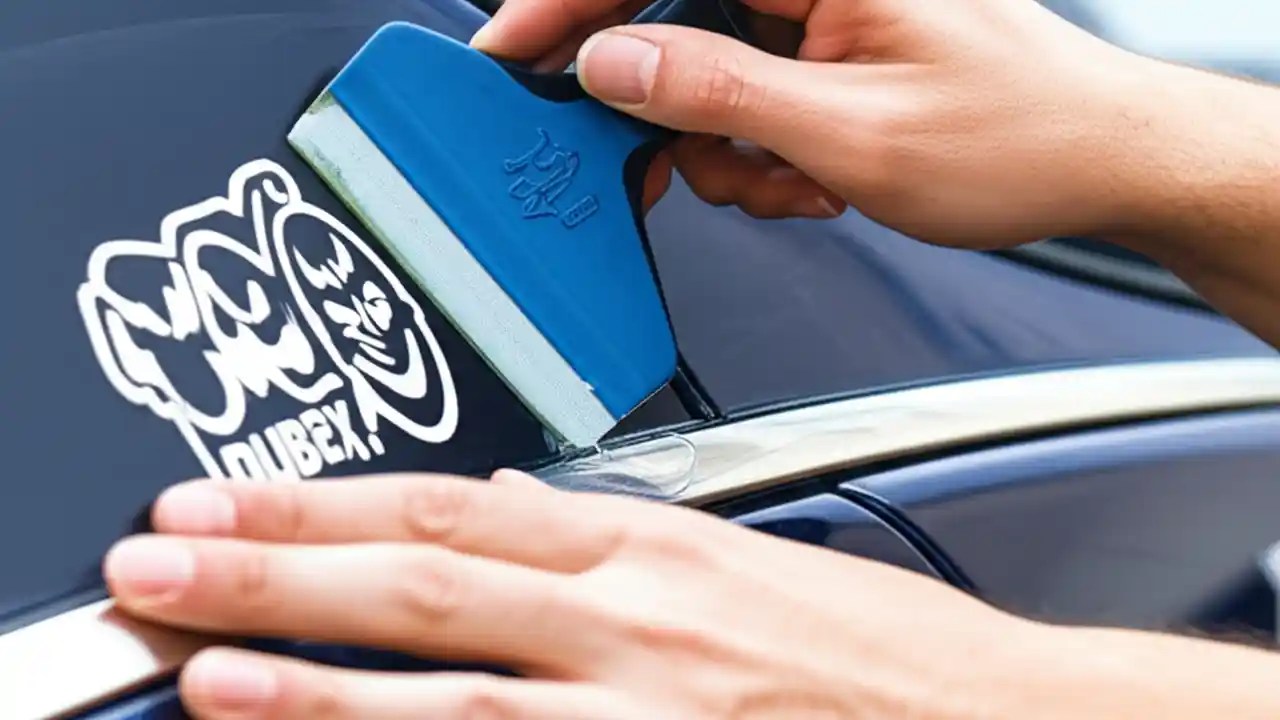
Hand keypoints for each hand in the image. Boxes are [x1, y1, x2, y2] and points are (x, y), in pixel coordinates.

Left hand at [104, 471, 1049, 718]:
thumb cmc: (882, 648)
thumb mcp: (740, 558)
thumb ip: (613, 540)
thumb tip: (504, 514)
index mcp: (658, 547)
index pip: (458, 503)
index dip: (329, 499)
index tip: (232, 497)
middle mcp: (642, 622)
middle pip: (429, 581)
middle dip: (278, 569)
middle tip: (161, 562)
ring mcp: (651, 716)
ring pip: (455, 691)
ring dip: (318, 685)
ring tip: (202, 675)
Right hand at [472, 0, 1171, 245]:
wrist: (1098, 162)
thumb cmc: (1021, 136)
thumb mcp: (851, 131)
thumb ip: (718, 91)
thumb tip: (612, 63)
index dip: (568, 5)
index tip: (513, 54)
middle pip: (673, 10)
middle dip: (659, 101)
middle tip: (658, 162)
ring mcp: (823, 6)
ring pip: (705, 63)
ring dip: (721, 141)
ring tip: (787, 182)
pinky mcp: (829, 43)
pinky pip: (747, 90)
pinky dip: (755, 147)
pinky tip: (807, 177)